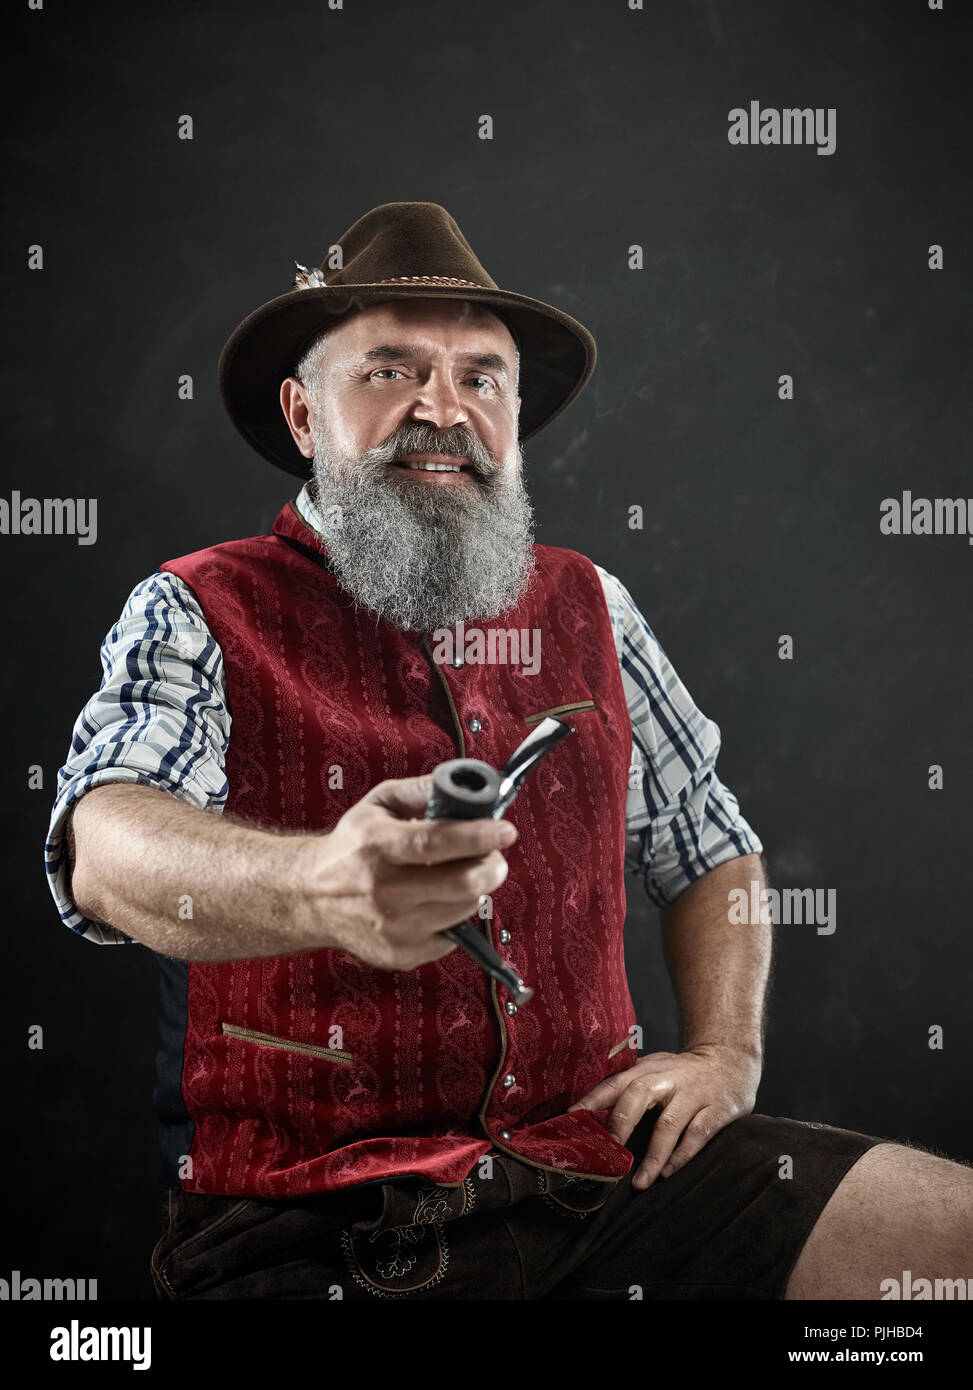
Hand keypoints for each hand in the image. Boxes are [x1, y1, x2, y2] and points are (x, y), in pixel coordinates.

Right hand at [298, 774, 517, 970]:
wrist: (310, 897)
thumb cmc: (351, 847)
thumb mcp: (377, 804)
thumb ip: (420, 791)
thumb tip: (463, 789)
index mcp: (377, 845)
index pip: (435, 843)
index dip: (477, 837)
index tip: (505, 831)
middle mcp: (383, 889)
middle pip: (461, 884)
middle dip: (491, 867)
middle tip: (494, 856)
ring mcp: (392, 927)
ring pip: (463, 910)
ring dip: (474, 890)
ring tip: (460, 875)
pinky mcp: (400, 954)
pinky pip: (451, 935)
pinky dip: (454, 915)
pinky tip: (437, 901)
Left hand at [567, 1044, 760, 1189]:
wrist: (731, 1058)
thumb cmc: (683, 1071)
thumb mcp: (655, 1068)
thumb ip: (628, 1086)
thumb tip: (589, 1111)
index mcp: (647, 1069)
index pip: (615, 1083)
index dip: (592, 1100)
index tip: (570, 1119)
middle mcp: (668, 1079)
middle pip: (638, 1095)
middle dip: (620, 1123)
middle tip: (606, 1153)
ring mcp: (694, 1094)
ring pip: (669, 1124)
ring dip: (653, 1156)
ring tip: (638, 1183)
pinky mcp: (718, 1109)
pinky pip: (698, 1134)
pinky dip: (682, 1155)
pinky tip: (668, 1173)